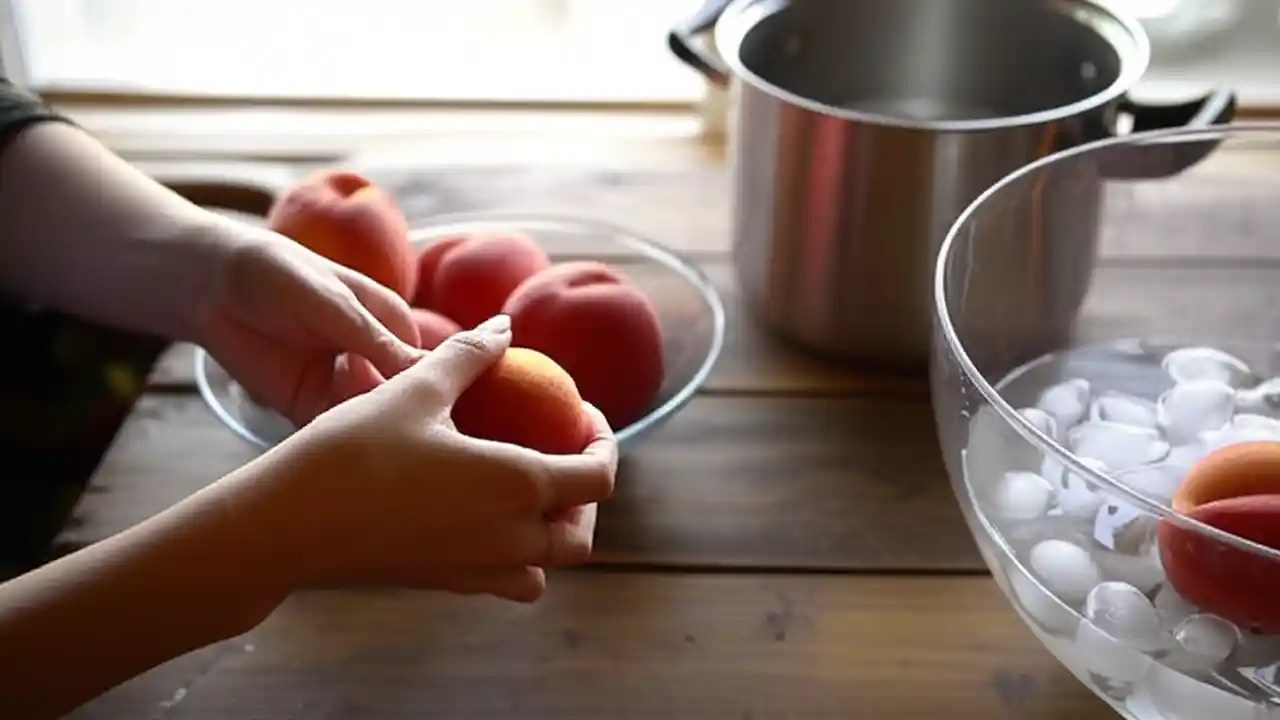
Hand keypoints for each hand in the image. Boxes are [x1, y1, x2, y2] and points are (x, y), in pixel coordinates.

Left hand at [193, 217, 421, 425]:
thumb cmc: (280, 274)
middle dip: (402, 415)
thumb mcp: (333, 303)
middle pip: (403, 397)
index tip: (438, 408)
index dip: (437, 385)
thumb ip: (374, 339)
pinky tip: (332, 438)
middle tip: (395, 429)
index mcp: (392, 324)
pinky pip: (333, 430)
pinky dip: (336, 439)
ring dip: (369, 430)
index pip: (427, 361)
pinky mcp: (310, 407)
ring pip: (371, 419)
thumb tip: (426, 370)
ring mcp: (342, 385)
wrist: (212, 286)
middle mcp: (374, 357)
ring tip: (360, 433)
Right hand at [225, 317, 616, 602]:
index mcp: (518, 485)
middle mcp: (509, 539)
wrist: (287, 524)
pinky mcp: (443, 584)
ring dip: (552, 536)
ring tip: (527, 494)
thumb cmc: (353, 449)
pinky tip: (479, 515)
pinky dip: (513, 558)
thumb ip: (470, 356)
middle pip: (580, 537)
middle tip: (563, 456)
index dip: (604, 444)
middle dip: (586, 500)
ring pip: (544, 568)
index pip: (598, 478)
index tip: (583, 414)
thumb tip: (504, 327)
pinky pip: (503, 581)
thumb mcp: (417, 389)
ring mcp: (477, 570)